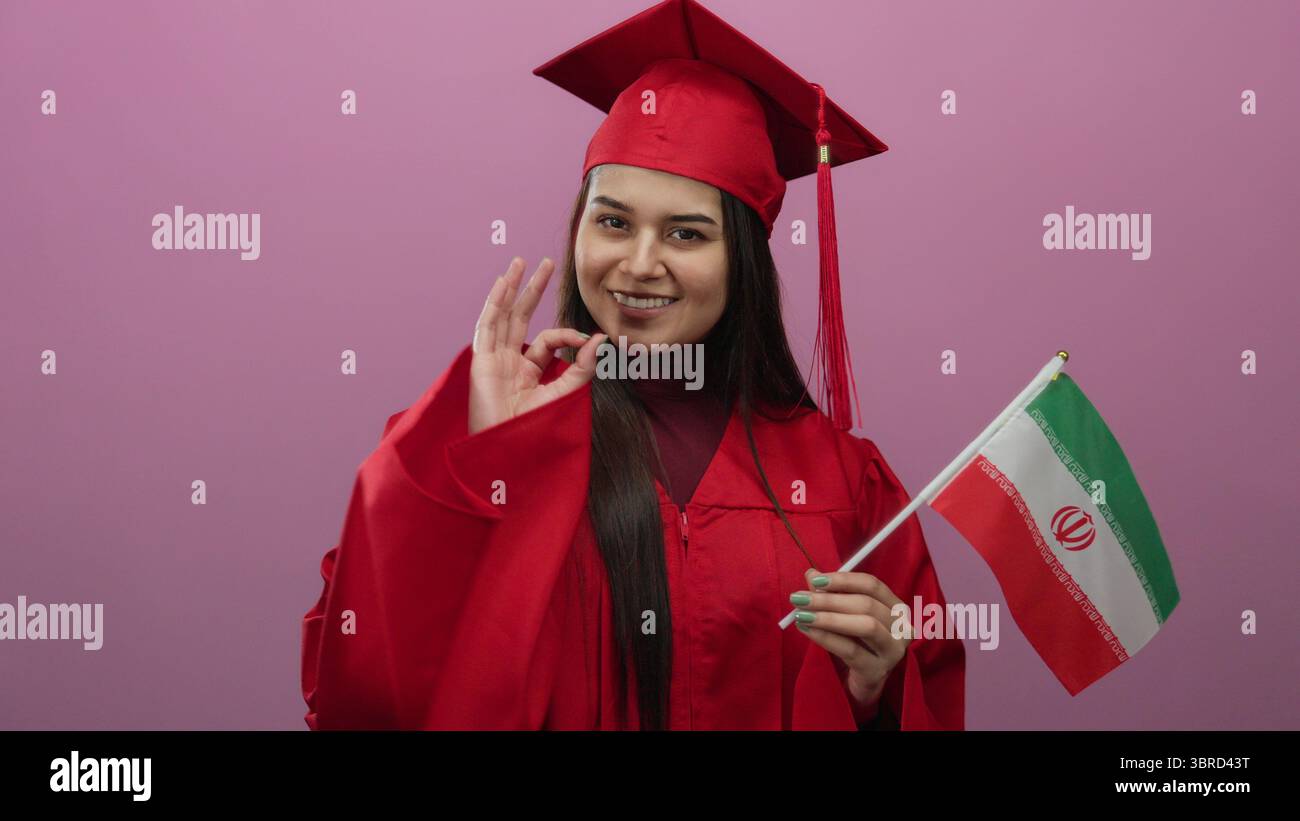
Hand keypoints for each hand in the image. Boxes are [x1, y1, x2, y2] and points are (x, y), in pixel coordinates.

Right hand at [469, 257, 605, 434]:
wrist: (510, 452)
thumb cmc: (535, 431)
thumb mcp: (565, 394)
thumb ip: (582, 366)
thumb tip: (601, 337)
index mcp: (527, 372)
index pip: (547, 340)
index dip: (567, 334)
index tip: (587, 337)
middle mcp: (509, 362)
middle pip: (521, 317)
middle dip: (533, 289)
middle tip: (545, 262)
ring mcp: (493, 360)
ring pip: (502, 316)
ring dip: (511, 288)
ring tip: (520, 262)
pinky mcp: (482, 362)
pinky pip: (487, 326)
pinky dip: (494, 304)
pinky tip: (503, 283)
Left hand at [789, 568, 911, 716]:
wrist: (865, 680)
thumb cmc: (858, 641)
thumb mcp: (846, 615)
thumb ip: (831, 594)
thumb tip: (811, 574)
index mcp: (896, 607)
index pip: (872, 585)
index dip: (843, 580)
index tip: (814, 581)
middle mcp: (901, 627)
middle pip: (867, 605)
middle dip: (829, 599)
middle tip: (799, 598)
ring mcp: (893, 650)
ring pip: (865, 626)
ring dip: (829, 618)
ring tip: (801, 614)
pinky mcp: (877, 670)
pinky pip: (851, 650)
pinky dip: (826, 637)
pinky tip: (807, 630)